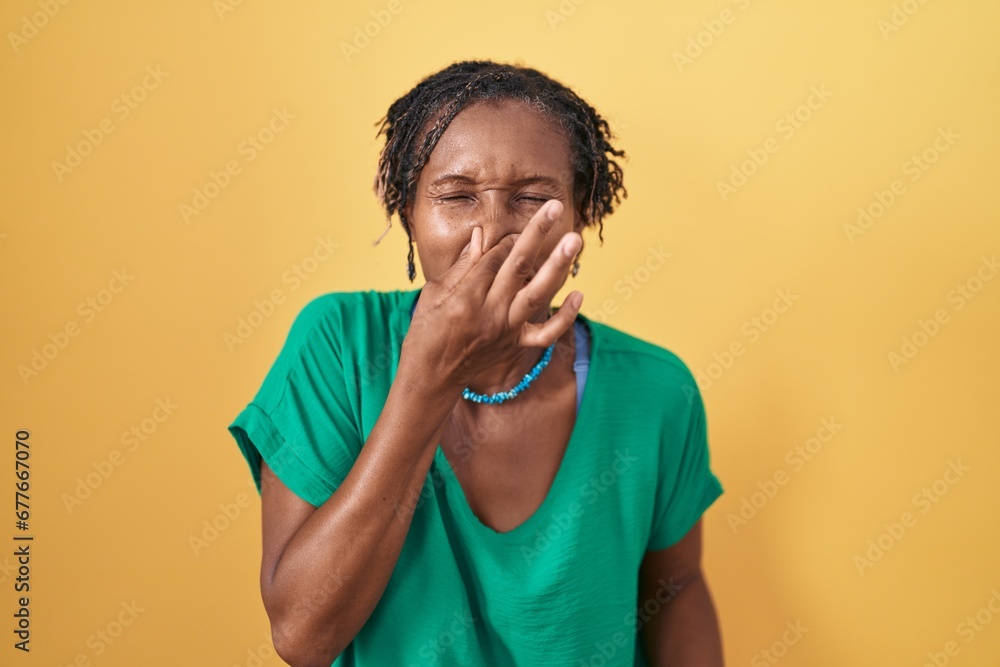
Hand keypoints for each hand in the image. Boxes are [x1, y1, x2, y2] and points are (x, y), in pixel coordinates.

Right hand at [402, 199, 583, 390]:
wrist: (432, 378)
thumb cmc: (426, 333)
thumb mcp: (435, 295)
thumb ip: (462, 266)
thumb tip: (482, 234)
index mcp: (465, 299)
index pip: (494, 259)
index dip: (507, 240)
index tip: (516, 228)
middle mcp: (490, 314)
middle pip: (519, 266)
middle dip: (537, 234)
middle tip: (554, 207)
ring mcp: (507, 331)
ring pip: (538, 294)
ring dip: (558, 265)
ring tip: (575, 240)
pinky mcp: (516, 345)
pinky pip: (547, 334)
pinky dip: (565, 317)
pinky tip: (579, 294)